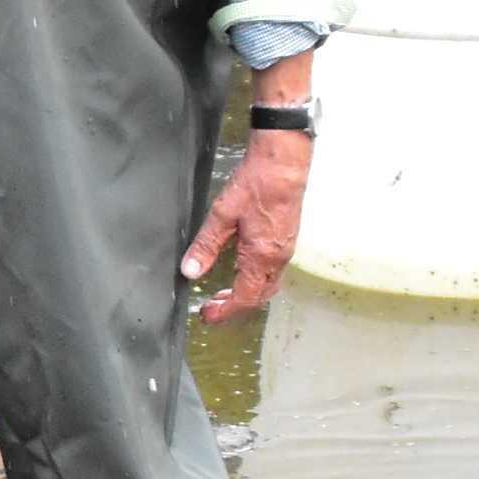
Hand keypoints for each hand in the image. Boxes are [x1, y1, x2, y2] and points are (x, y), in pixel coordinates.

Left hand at [184, 128, 309, 325]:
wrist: (284, 162)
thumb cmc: (257, 184)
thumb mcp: (222, 215)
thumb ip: (206, 245)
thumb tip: (191, 271)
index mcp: (262, 256)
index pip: (244, 297)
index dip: (225, 311)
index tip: (208, 316)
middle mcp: (278, 258)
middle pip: (259, 296)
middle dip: (235, 306)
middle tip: (212, 307)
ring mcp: (286, 249)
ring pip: (268, 284)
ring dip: (247, 294)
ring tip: (225, 293)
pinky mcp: (287, 238)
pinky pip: (273, 270)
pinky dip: (257, 279)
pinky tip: (243, 269)